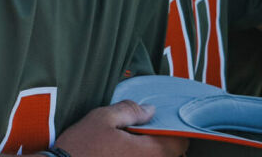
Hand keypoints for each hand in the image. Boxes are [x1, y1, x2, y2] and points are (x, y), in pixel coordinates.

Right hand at [52, 99, 185, 156]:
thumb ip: (129, 111)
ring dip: (151, 149)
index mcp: (150, 152)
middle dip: (163, 139)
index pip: (179, 140)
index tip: (160, 119)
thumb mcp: (102, 118)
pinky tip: (122, 152)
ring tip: (130, 139)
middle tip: (144, 127)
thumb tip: (151, 110)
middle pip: (172, 153)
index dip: (174, 127)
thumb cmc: (81, 146)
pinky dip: (140, 155)